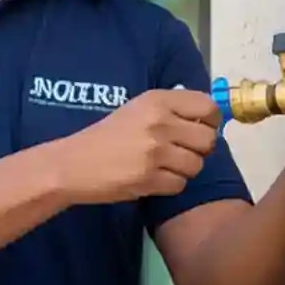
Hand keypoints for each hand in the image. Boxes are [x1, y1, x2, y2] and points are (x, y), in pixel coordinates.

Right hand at [55, 89, 221, 204]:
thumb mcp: (137, 109)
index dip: (211, 121)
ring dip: (185, 169)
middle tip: (183, 151)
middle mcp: (159, 123)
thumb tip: (208, 117)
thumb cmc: (107, 135)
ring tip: (165, 166)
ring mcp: (155, 152)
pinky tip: (153, 178)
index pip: (207, 107)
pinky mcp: (149, 178)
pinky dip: (170, 184)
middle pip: (207, 140)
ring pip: (196, 165)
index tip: (202, 128)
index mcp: (156, 101)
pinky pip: (180, 184)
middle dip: (199, 149)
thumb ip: (170, 110)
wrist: (73, 163)